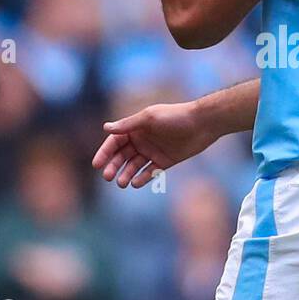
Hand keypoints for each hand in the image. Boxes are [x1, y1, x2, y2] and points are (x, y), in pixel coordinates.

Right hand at [92, 100, 221, 187]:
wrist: (202, 124)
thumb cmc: (175, 117)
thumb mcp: (149, 118)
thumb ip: (128, 125)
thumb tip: (105, 128)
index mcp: (136, 128)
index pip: (115, 142)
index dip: (105, 153)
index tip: (97, 164)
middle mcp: (142, 140)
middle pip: (122, 156)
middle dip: (113, 166)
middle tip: (107, 177)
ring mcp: (152, 151)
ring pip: (134, 166)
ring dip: (126, 174)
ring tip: (121, 183)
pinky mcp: (164, 161)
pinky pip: (149, 172)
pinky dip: (142, 178)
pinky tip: (135, 183)